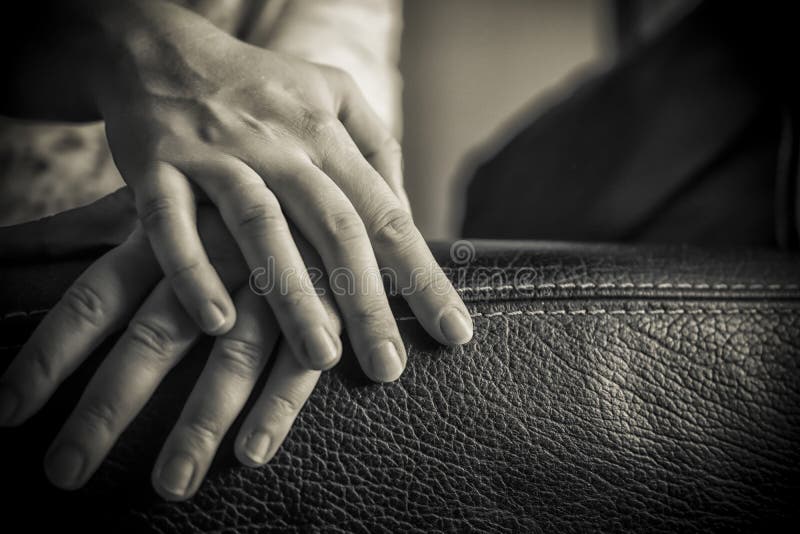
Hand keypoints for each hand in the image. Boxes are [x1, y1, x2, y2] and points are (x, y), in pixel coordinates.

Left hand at [0, 199, 336, 499]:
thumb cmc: (221, 191)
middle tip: (65, 470)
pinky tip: (252, 452)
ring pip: (232, 356)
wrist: (315, 165)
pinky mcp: (324, 302)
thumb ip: (81, 228)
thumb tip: (2, 248)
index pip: (95, 298)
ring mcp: (271, 284)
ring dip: (201, 422)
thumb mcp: (153, 200)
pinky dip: (278, 405)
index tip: (7, 412)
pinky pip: (300, 359)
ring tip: (169, 484)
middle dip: (108, 407)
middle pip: (154, 337)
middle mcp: (213, 262)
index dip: (49, 354)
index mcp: (164, 237)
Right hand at [84, 0, 470, 380]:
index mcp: (326, 132)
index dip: (423, 275)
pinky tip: (219, 322)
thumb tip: (408, 214)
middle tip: (389, 367)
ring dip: (292, 294)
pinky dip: (194, 271)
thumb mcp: (332, 92)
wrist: (159, 49)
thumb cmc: (259, 86)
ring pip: (261, 227)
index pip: (386, 215)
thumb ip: (377, 147)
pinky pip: (171, 224)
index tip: (454, 332)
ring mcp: (216, 154)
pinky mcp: (156, 165)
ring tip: (321, 357)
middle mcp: (278, 144)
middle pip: (334, 228)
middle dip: (367, 302)